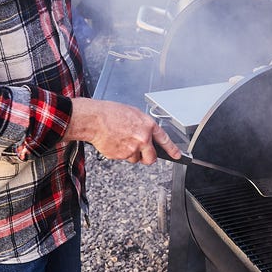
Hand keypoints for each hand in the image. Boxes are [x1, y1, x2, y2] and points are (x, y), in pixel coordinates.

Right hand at [64, 97, 179, 164]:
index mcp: (147, 126)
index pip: (164, 140)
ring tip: (120, 140)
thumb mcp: (133, 114)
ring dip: (130, 154)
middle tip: (141, 153)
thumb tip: (146, 135)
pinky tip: (114, 142)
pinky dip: (119, 153)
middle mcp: (143, 138)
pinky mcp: (121, 155)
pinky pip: (123, 158)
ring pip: (135, 159)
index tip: (177, 155)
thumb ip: (143, 126)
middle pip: (151, 158)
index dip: (172, 149)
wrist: (94, 119)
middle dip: (148, 158)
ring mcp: (132, 148)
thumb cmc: (110, 113)